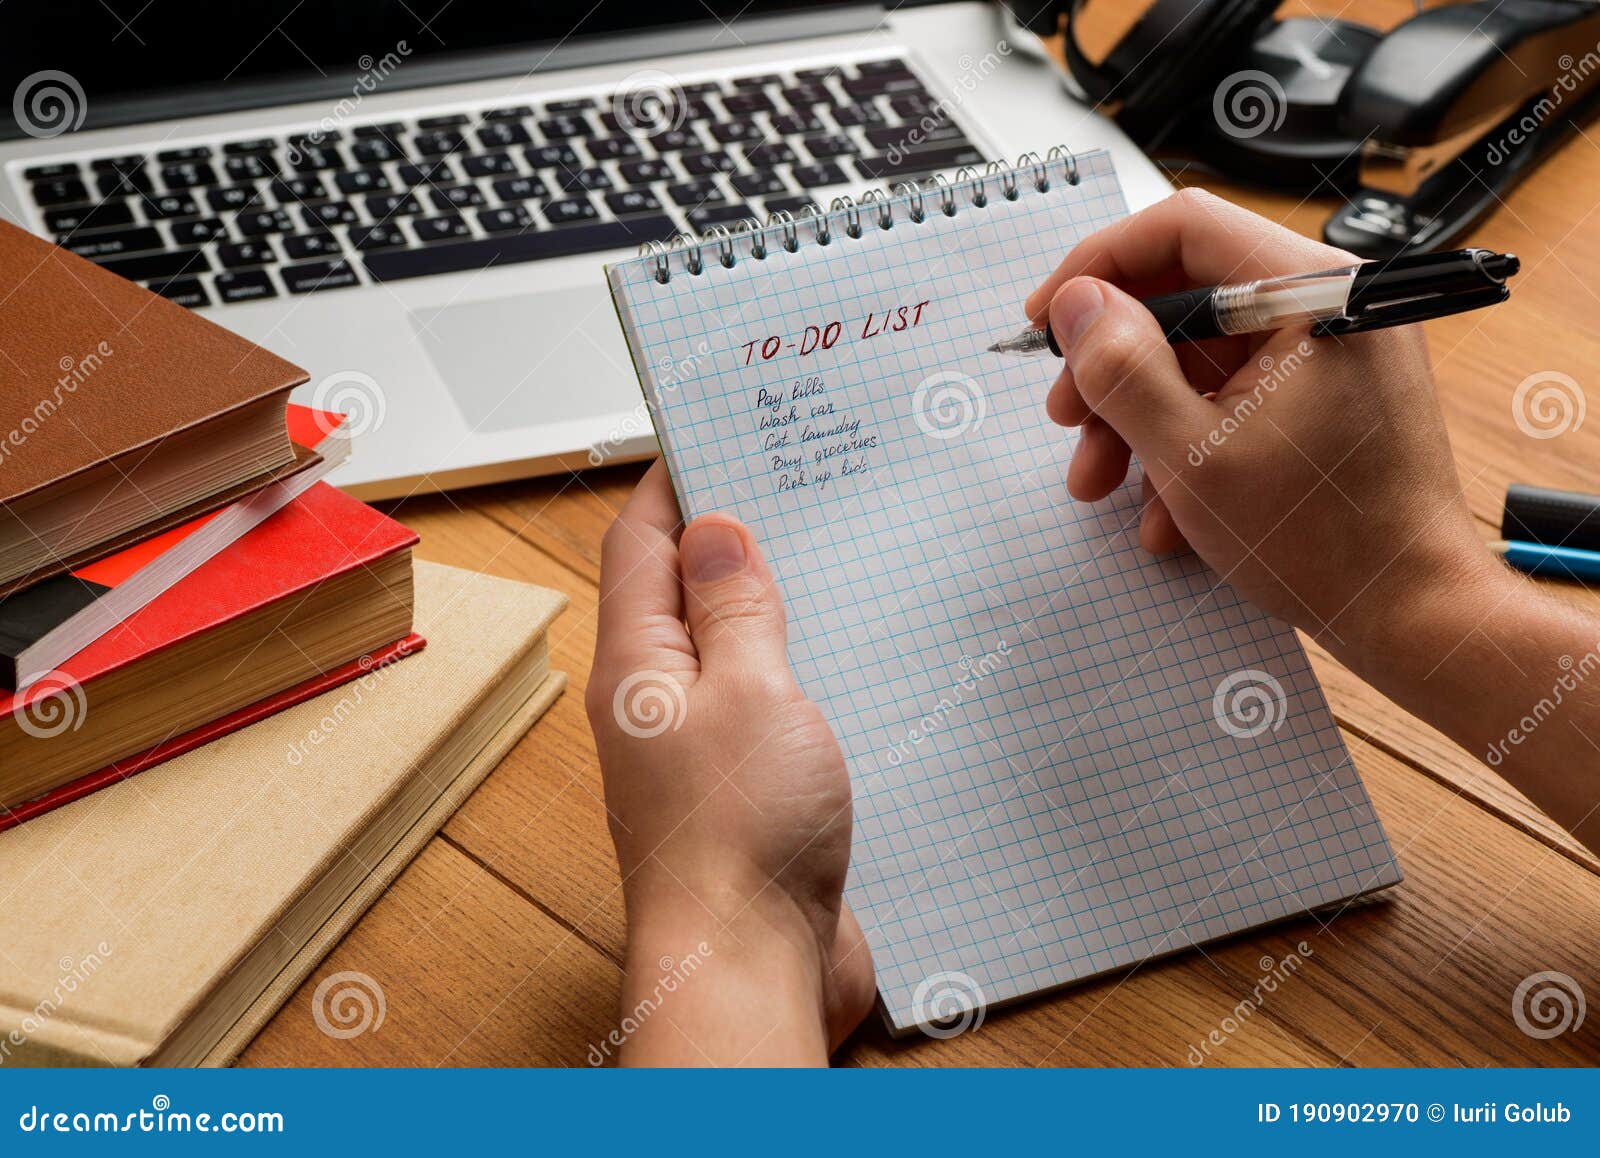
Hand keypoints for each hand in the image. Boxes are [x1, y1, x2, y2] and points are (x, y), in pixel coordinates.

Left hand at [586, 461, 874, 1064]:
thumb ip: (735, 608)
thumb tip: (713, 527)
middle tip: (787, 478)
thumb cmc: (737, 839)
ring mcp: (701, 748)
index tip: (714, 426)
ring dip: (766, 600)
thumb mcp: (751, 691)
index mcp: (638, 664)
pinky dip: (797, 666)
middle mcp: (658, 701)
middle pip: (680, 591)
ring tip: (824, 548)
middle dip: (727, 532)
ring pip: (729, 648)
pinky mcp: (747, 790)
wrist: (749, 969)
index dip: (672, 480)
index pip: (640, 543)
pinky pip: (767, 704)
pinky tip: (846, 652)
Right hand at [1024, 189, 1498, 669]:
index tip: (1047, 318)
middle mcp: (1330, 307)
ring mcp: (1331, 354)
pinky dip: (1184, 444)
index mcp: (1314, 293)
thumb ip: (1123, 368)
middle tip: (1068, 417)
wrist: (1413, 617)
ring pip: (1199, 356)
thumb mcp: (1193, 456)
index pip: (1183, 229)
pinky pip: (1232, 397)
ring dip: (1137, 418)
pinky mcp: (1326, 398)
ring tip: (1100, 483)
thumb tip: (1076, 304)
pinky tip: (1161, 510)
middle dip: (1113, 366)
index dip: (1098, 268)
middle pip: (1185, 297)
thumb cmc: (1328, 542)